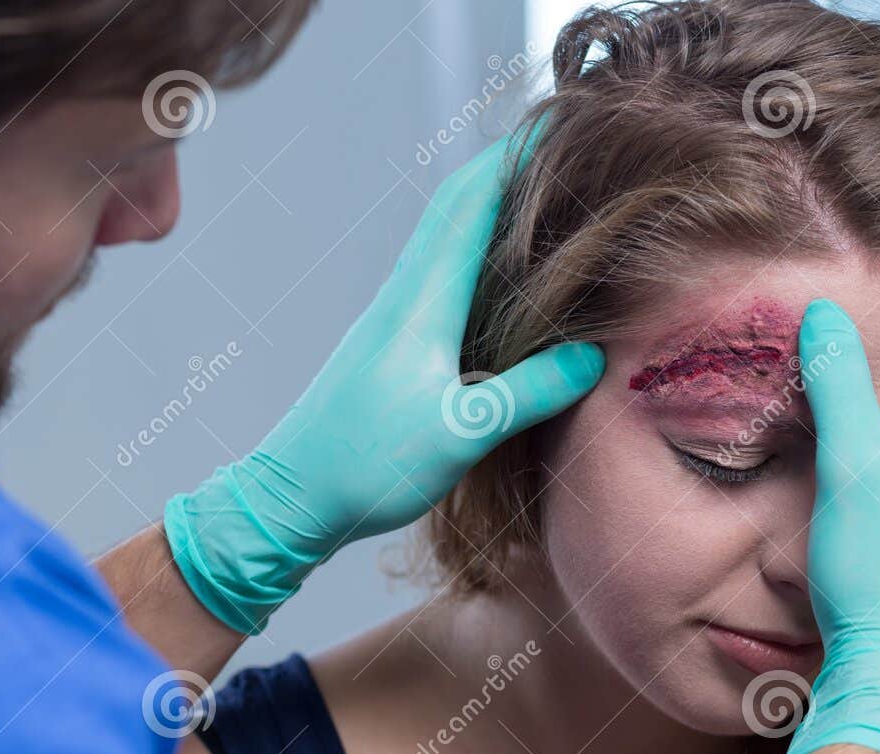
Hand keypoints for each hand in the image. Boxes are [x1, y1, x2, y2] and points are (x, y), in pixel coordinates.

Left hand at [163, 129, 604, 632]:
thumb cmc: (364, 466)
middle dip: (512, 173)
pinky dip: (480, 266)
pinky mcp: (392, 351)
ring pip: (450, 248)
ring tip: (550, 208)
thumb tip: (591, 357)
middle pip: (460, 212)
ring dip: (495, 218)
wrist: (288, 501)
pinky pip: (444, 285)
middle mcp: (403, 299)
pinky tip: (506, 286)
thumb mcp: (459, 433)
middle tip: (569, 156)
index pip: (468, 204)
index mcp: (420, 303)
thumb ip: (526, 393)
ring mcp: (394, 322)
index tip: (557, 126)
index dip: (512, 158)